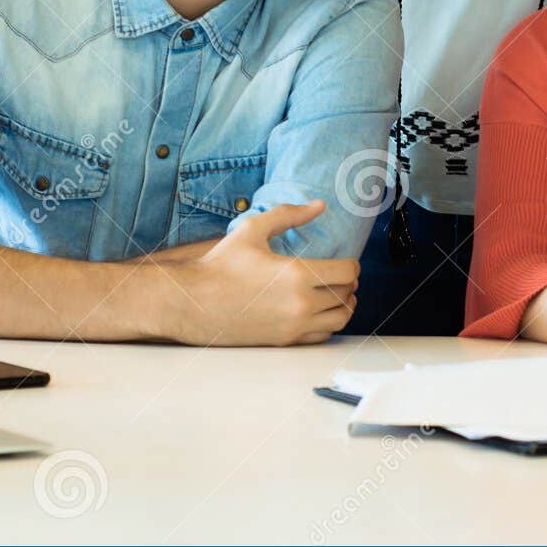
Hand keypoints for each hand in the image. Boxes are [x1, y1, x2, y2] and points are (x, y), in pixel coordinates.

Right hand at [158, 200, 358, 345]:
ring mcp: (293, 326)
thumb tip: (319, 205)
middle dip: (349, 283)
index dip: (353, 265)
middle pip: (346, 294)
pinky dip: (329, 323)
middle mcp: (300, 304)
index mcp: (297, 275)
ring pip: (340, 318)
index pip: (347, 272)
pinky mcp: (284, 340)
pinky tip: (321, 311)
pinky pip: (322, 335)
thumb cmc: (220, 265)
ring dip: (345, 305)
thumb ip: (288, 214)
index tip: (347, 261)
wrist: (193, 302)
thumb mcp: (252, 229)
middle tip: (344, 275)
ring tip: (338, 294)